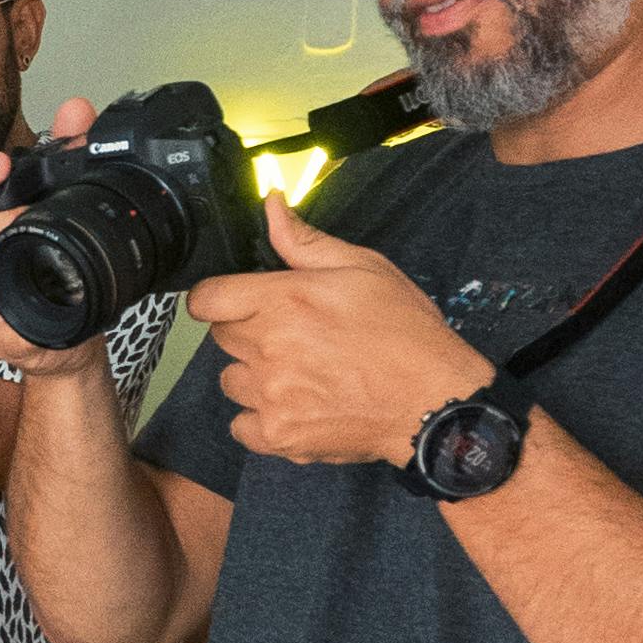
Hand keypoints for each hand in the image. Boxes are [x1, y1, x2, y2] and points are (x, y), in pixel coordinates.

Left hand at [184, 198, 470, 471]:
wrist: (434, 401)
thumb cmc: (406, 333)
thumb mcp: (364, 269)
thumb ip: (305, 242)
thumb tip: (272, 206)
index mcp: (284, 301)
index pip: (208, 299)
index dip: (218, 298)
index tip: (235, 302)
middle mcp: (269, 349)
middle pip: (222, 337)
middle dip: (248, 332)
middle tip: (292, 336)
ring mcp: (271, 396)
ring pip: (232, 381)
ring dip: (255, 376)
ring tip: (299, 374)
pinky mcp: (279, 436)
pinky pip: (243, 425)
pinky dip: (262, 419)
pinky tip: (296, 407)